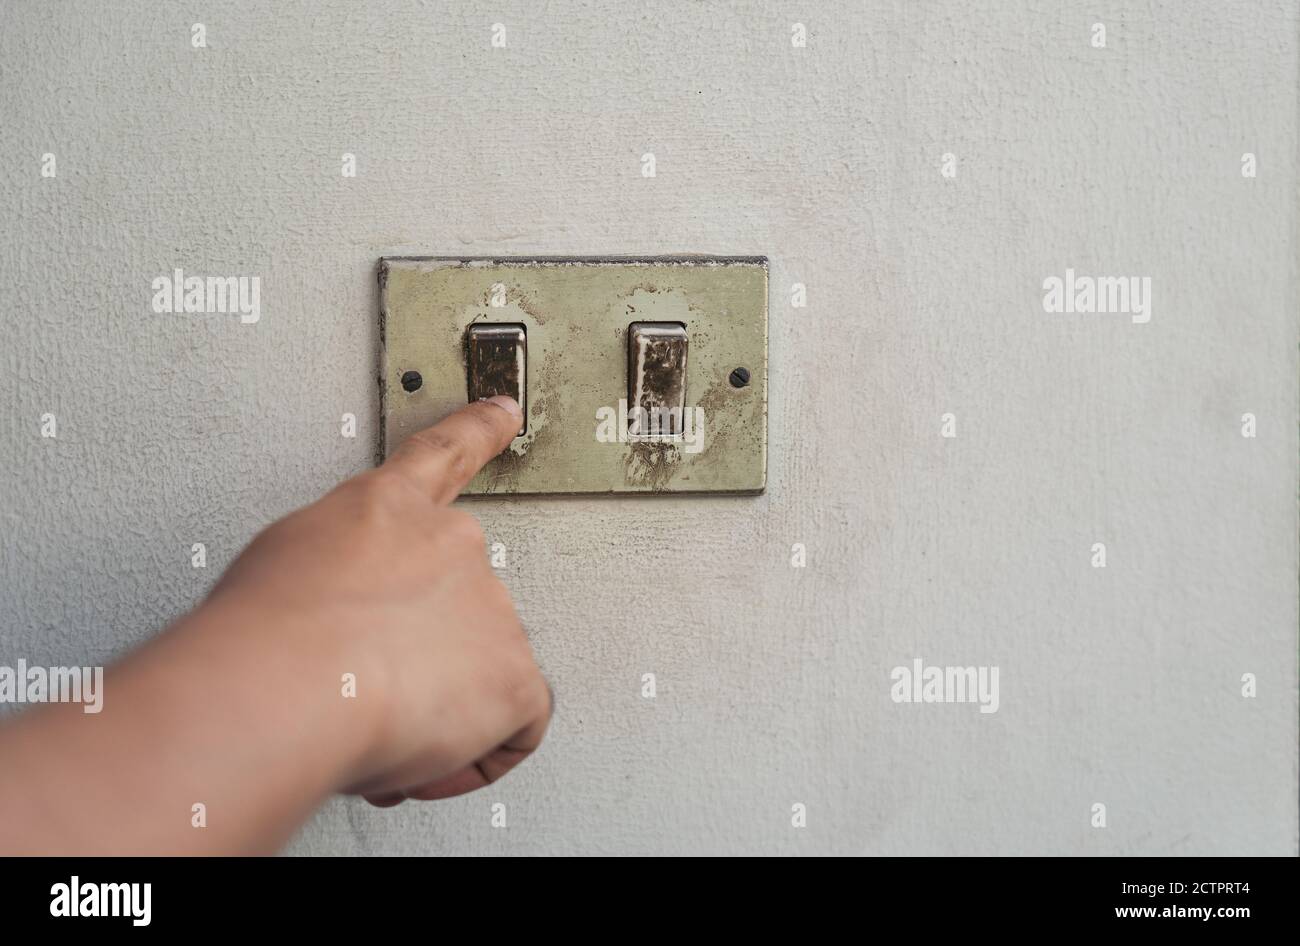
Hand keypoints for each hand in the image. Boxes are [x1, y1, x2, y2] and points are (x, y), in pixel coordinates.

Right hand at [207, 395, 550, 805]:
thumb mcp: (281, 564)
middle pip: (457, 605)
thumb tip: (334, 614)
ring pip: (479, 673)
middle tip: (366, 689)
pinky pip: (516, 727)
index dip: (479, 429)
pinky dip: (474, 755)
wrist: (289, 675)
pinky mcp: (514, 675)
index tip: (505, 410)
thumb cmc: (262, 628)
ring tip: (371, 728)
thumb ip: (331, 571)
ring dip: (435, 709)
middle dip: (418, 654)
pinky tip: (425, 760)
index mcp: (388, 509)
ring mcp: (491, 609)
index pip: (442, 455)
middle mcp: (455, 546)